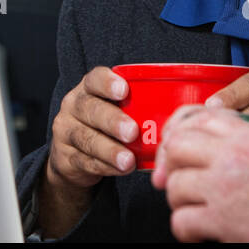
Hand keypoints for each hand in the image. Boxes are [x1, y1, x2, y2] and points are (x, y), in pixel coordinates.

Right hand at [37, 66, 139, 236]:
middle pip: (89, 109)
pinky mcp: (65, 157)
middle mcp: (73, 106)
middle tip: (133, 132)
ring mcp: (66, 132)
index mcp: (88, 89)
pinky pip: (84, 161)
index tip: (124, 90)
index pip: (94, 79)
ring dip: (109, 150)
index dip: (107, 83)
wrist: (72, 155)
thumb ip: (138, 106)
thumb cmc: (105, 126)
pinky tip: (120, 170)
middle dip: (112, 120)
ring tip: (128, 160)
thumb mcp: (115, 110)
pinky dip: (105, 166)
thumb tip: (183, 105)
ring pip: (86, 138)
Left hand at [152, 103, 248, 241]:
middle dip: (174, 164)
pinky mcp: (220, 219)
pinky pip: (182, 220)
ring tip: (193, 207)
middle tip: (180, 178)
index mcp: (247, 134)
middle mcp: (228, 155)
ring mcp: (221, 186)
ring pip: (175, 184)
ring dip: (180, 198)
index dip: (183, 132)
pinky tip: (198, 231)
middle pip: (177, 147)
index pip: (196, 118)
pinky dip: (185, 228)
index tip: (182, 148)